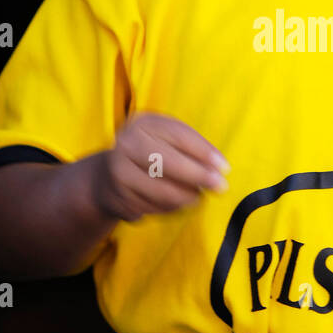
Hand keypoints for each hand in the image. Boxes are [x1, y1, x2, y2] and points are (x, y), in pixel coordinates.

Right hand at [90, 111, 229, 221]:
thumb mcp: (168, 140)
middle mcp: (127, 144)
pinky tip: (176, 204)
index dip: (203, 152)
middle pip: (167, 162)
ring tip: (197, 197)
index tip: (225, 168)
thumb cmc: (152, 153)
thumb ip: (193, 148)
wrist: (107, 176)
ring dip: (186, 197)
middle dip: (197, 176)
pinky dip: (170, 208)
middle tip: (220, 187)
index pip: (178, 135)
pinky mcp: (118, 197)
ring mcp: (119, 171)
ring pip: (161, 189)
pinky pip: (153, 207)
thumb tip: (220, 168)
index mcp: (143, 123)